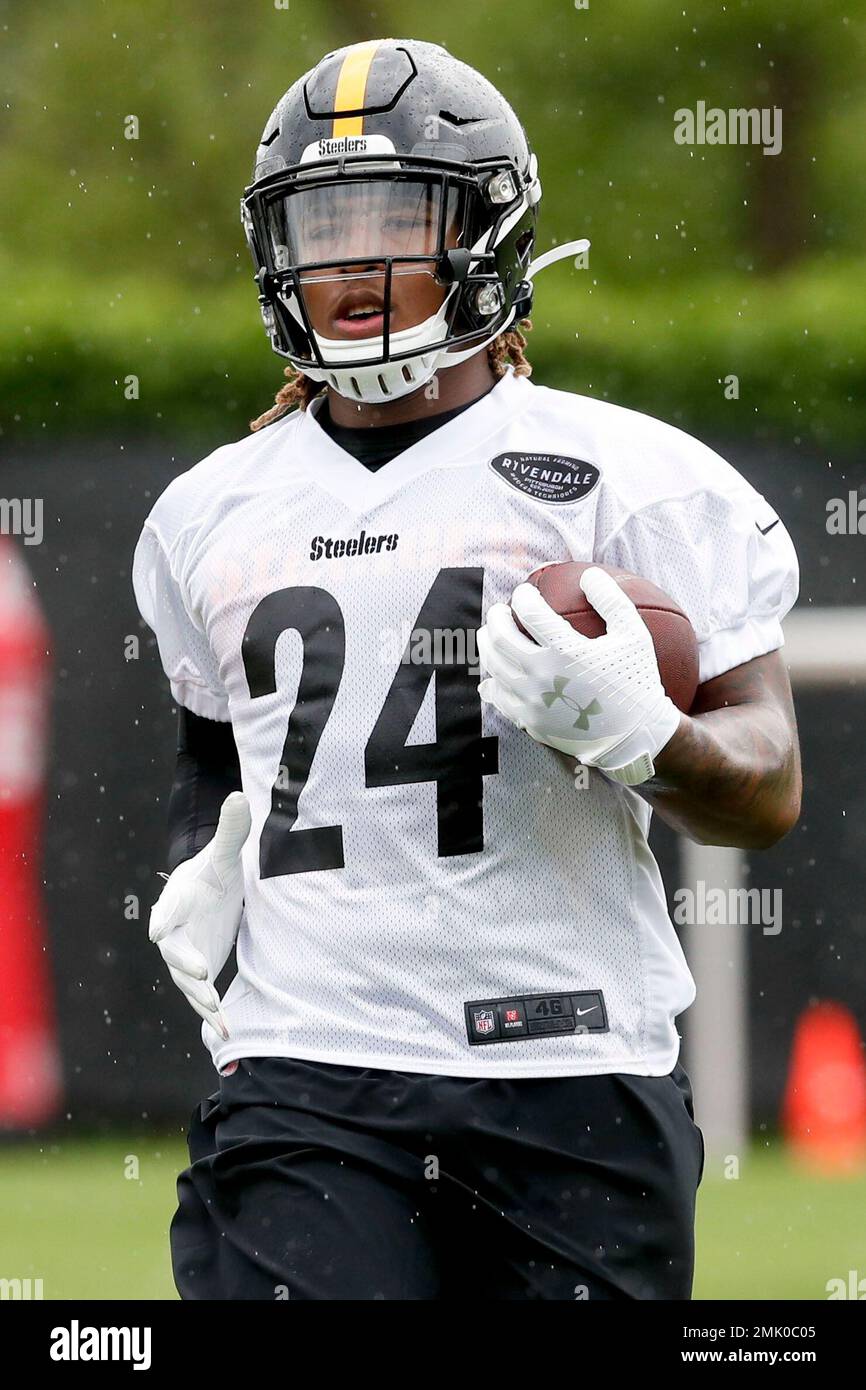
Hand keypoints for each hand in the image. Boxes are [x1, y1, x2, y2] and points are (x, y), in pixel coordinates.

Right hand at [148, 791, 251, 1038]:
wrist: (215, 895)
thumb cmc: (216, 873)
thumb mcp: (226, 854)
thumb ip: (231, 830)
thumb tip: (238, 794)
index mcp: (177, 900)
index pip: (167, 909)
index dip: (163, 918)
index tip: (158, 930)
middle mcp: (175, 933)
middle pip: (173, 951)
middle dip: (184, 963)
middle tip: (200, 972)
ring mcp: (186, 957)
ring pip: (187, 982)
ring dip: (200, 996)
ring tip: (216, 1009)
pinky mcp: (201, 974)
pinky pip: (204, 998)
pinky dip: (214, 1015)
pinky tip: (228, 1032)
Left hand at [476, 567, 681, 784]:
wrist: (635, 736)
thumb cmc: (635, 681)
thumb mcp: (633, 635)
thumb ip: (611, 600)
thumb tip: (589, 574)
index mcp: (567, 650)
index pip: (529, 612)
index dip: (523, 597)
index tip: (525, 593)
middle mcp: (542, 675)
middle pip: (500, 637)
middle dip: (496, 618)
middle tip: (500, 611)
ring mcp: (532, 700)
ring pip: (493, 665)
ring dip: (487, 644)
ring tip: (491, 634)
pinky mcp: (529, 721)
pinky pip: (498, 697)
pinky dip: (491, 681)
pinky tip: (494, 674)